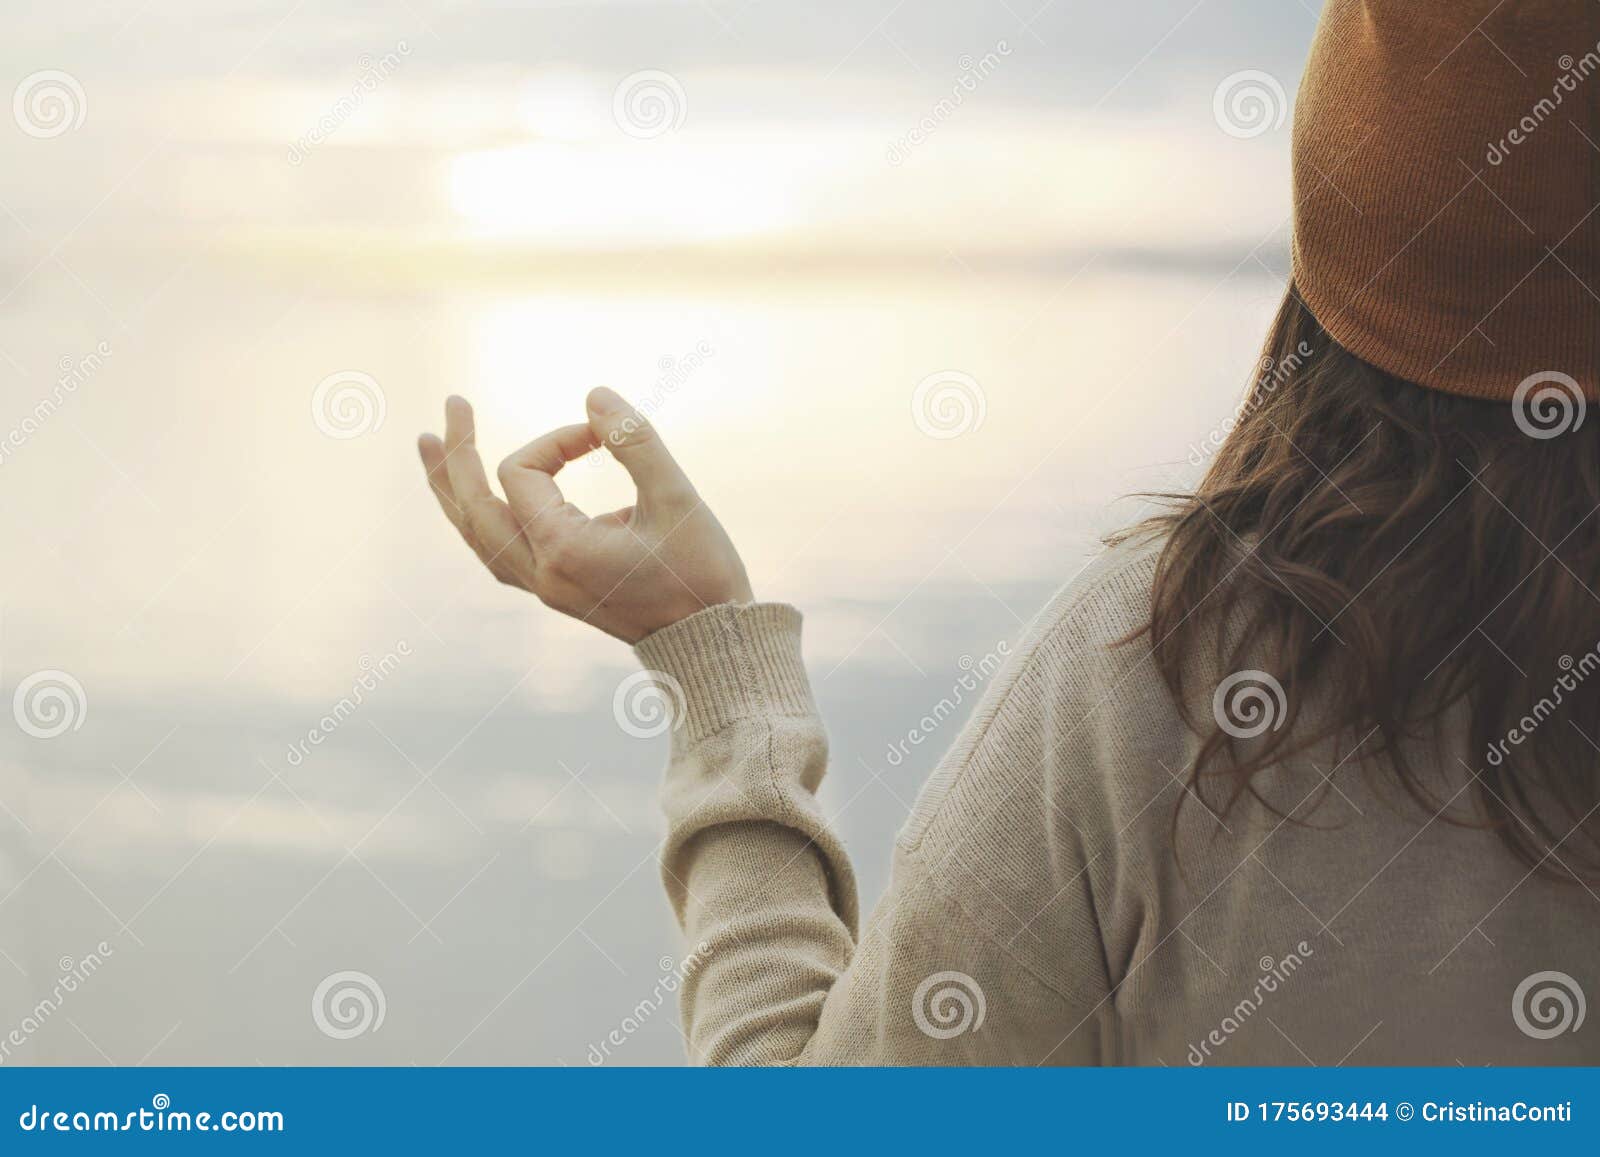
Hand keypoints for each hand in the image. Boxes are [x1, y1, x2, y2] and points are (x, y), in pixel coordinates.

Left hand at [417, 387, 752, 643]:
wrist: (711, 643)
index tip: (603, 435)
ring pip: (476, 534)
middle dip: (458, 453)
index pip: (524, 471)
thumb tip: (593, 394)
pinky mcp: (556, 592)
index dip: (557, 439)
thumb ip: (635, 440)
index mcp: (562, 550)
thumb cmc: (701, 572)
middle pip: (472, 506)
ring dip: (452, 488)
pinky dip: (479, 518)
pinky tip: (477, 498)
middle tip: (451, 402)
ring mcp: (544, 588)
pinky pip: (496, 552)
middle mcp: (541, 573)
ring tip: (431, 446)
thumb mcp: (677, 497)